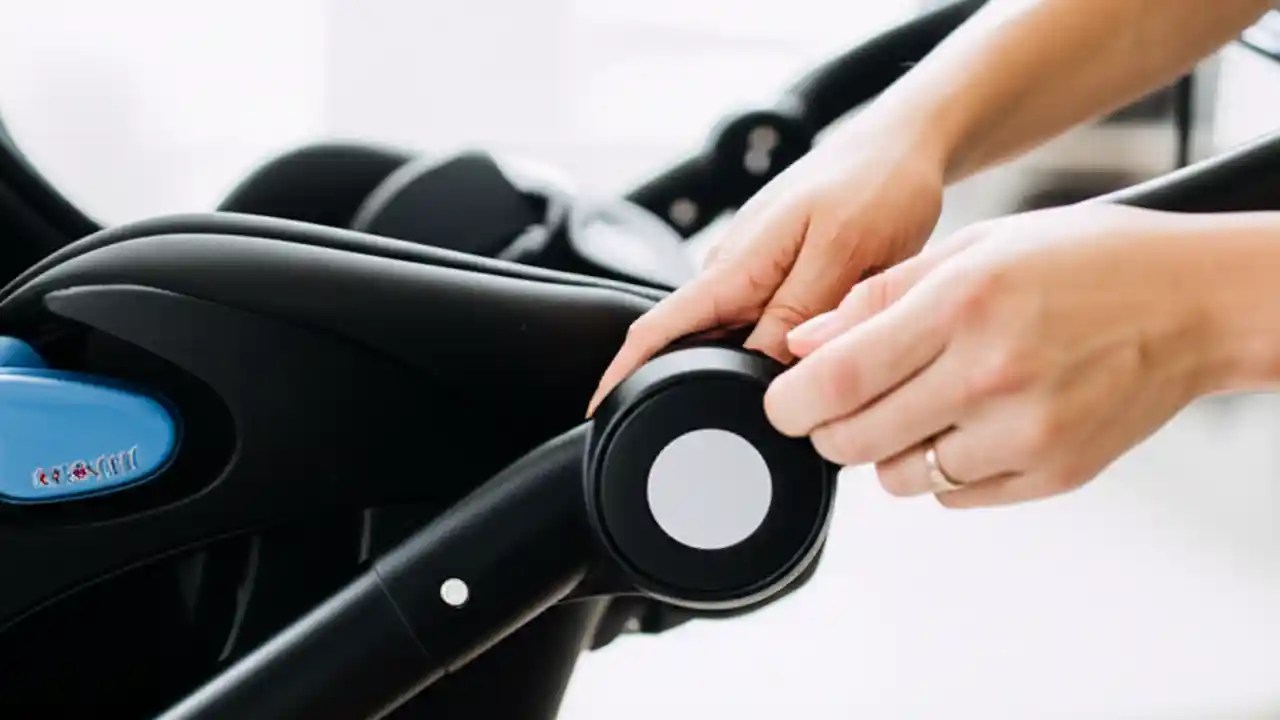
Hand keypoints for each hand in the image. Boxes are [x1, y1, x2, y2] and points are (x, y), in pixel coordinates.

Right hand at [586, 114, 947, 413]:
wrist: (905, 141)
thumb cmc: (879, 184)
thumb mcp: (842, 253)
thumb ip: (795, 312)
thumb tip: (761, 369)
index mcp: (739, 262)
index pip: (660, 325)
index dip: (625, 370)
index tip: (604, 410)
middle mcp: (735, 266)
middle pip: (693, 341)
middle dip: (697, 385)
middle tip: (734, 432)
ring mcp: (755, 268)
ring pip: (732, 337)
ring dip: (745, 371)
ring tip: (789, 401)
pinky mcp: (779, 271)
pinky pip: (760, 323)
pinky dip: (772, 350)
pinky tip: (806, 363)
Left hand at [766, 204, 1246, 508]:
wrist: (1192, 302)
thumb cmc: (1083, 261)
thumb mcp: (972, 248)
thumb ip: (878, 297)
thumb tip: (806, 344)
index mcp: (961, 306)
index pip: (837, 381)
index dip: (789, 403)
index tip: (783, 403)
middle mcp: (989, 376)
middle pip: (855, 442)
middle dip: (828, 430)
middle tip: (843, 403)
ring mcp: (1024, 434)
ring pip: (898, 477)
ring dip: (887, 450)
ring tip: (924, 403)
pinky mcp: (1052, 474)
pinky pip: (954, 495)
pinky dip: (943, 469)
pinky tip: (973, 423)